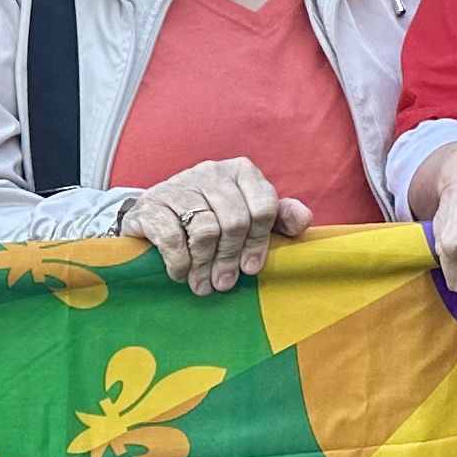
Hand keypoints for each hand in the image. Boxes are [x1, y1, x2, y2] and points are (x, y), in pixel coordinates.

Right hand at [118, 158, 305, 294]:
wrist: (158, 210)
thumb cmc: (212, 214)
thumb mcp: (248, 212)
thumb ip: (279, 215)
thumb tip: (303, 221)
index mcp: (243, 172)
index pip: (263, 207)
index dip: (260, 242)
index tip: (251, 268)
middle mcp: (212, 172)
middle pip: (235, 222)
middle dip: (230, 259)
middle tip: (224, 283)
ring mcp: (181, 185)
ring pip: (205, 231)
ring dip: (204, 265)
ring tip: (202, 284)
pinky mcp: (153, 203)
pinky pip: (172, 237)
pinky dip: (179, 262)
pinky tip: (181, 273)